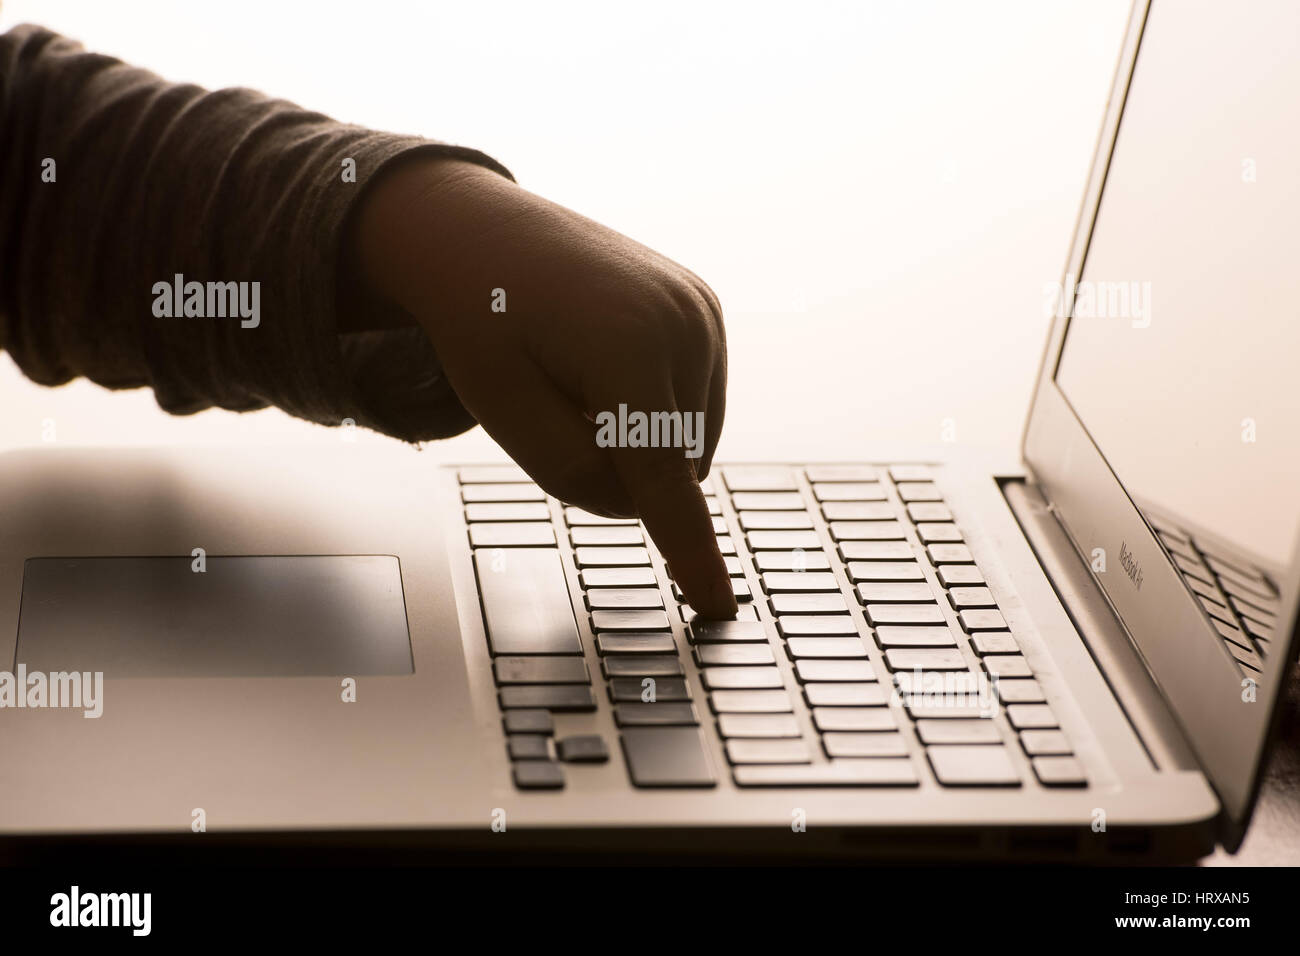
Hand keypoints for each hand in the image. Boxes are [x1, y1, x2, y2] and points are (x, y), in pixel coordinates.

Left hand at [350, 157, 736, 617]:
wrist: (485, 234)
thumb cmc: (485, 323)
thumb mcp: (505, 414)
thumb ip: (579, 477)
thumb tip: (653, 501)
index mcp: (626, 349)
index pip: (663, 480)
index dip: (691, 553)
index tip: (720, 606)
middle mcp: (682, 323)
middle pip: (671, 467)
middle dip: (620, 466)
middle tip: (557, 401)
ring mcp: (702, 310)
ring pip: (689, 440)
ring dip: (641, 437)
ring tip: (583, 371)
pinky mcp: (706, 307)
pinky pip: (697, 400)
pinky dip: (657, 405)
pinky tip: (612, 359)